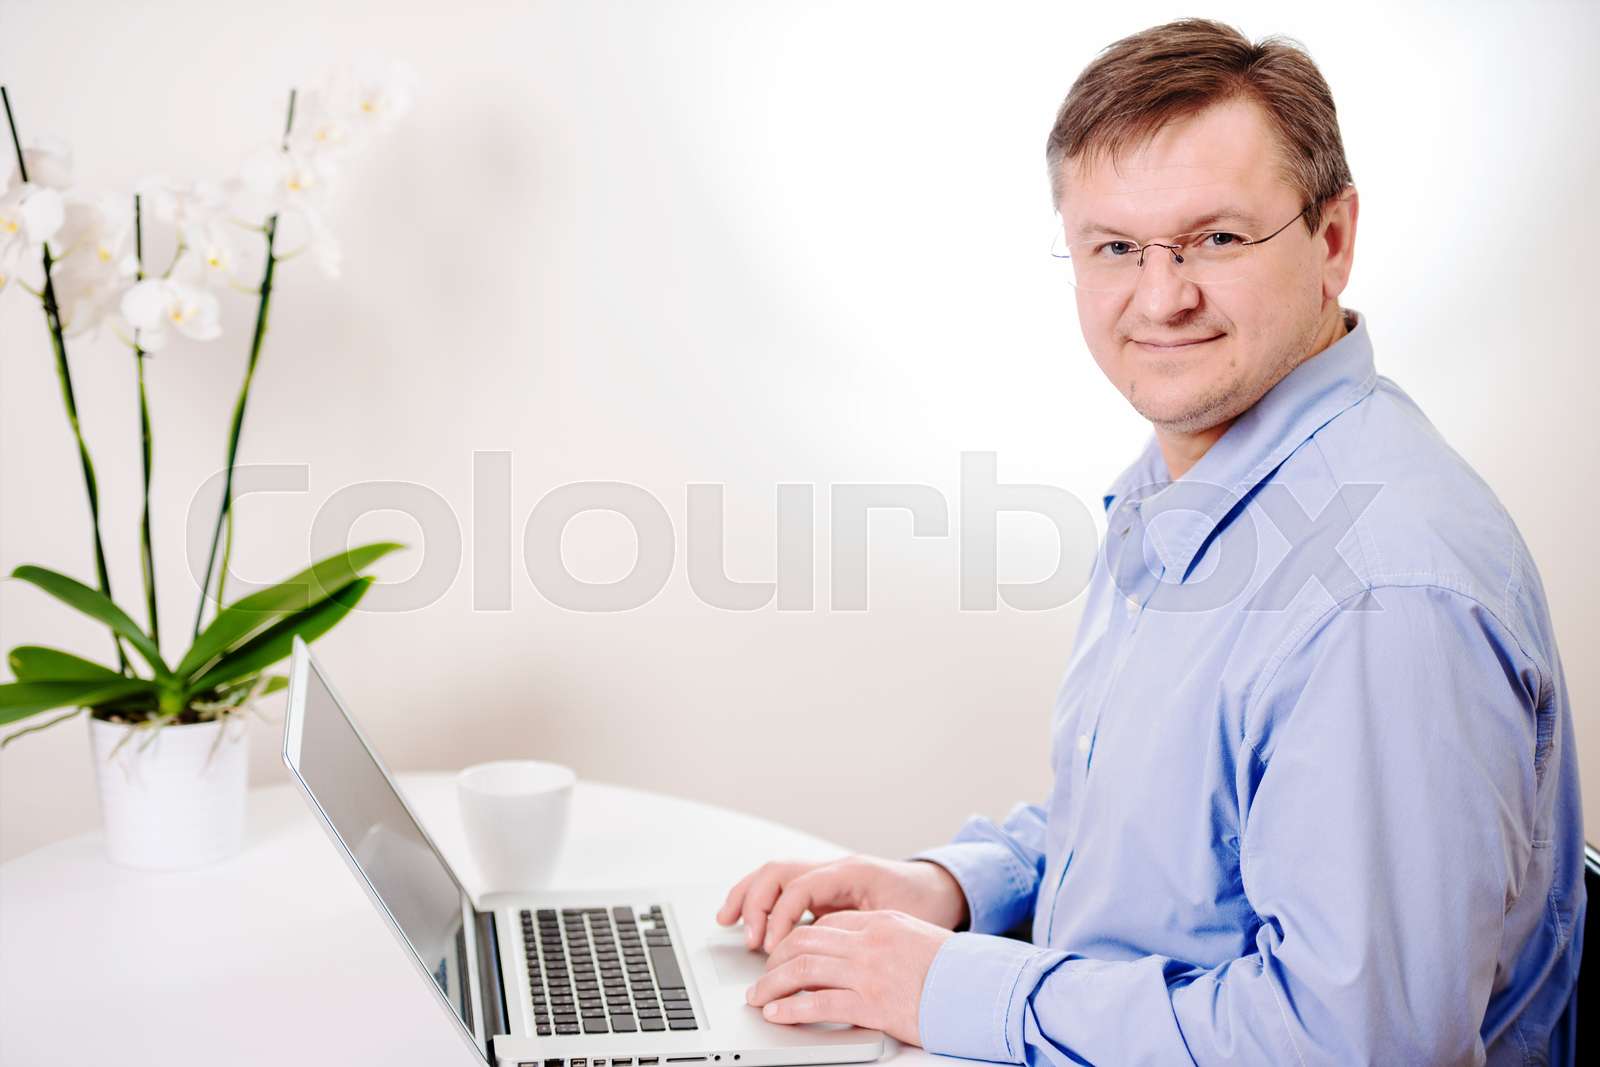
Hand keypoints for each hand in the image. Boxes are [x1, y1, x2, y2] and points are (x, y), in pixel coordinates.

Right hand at [715, 854, 967, 952]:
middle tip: (750, 941)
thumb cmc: (924, 906)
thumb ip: (862, 936)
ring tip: (727, 921)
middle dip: (755, 904)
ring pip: (773, 874)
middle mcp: (833, 867)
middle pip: (778, 872)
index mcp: (851, 872)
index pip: (800, 887)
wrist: (938, 888)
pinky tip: (745, 919)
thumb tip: (830, 959)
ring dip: (748, 896)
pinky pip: (780, 886)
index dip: (781, 918)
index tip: (772, 948)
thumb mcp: (898, 924)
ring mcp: (825, 874)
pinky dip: (759, 899)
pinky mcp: (821, 887)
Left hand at [744, 909, 953, 1045]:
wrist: (983, 989)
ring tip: (758, 997)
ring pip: (802, 968)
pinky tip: (777, 1013)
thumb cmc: (956, 971)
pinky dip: (790, 1008)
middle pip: (805, 941)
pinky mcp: (872, 1003)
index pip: (825, 923)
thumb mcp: (916, 939)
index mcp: (880, 922)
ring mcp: (868, 971)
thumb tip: (855, 950)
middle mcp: (869, 941)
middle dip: (775, 958)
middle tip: (762, 975)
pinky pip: (818, 1002)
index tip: (783, 953)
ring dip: (772, 983)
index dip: (796, 939)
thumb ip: (883, 939)